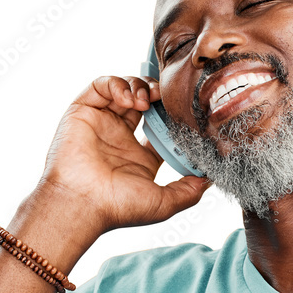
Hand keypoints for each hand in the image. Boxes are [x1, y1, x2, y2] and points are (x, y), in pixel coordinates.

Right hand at [39, 75, 211, 232]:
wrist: (81, 204)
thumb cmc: (117, 208)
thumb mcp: (163, 203)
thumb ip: (189, 191)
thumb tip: (211, 179)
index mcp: (139, 156)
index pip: (161, 125)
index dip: (174, 115)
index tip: (186, 113)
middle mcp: (120, 137)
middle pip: (144, 101)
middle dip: (158, 94)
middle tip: (167, 97)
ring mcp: (101, 122)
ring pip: (125, 88)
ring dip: (140, 86)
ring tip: (148, 100)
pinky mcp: (82, 111)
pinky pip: (101, 85)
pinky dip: (117, 84)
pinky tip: (129, 100)